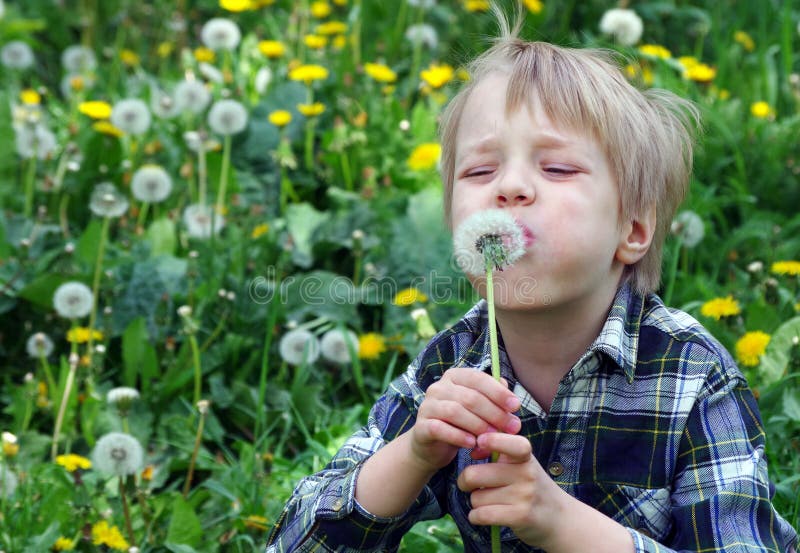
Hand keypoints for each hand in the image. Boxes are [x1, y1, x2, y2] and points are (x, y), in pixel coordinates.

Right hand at [408, 368, 520, 473]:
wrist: (433, 448)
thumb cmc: (461, 425)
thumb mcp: (479, 411)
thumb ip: (494, 402)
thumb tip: (513, 401)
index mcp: (454, 377)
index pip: (478, 378)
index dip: (498, 392)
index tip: (516, 406)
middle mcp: (438, 387)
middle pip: (470, 396)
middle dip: (494, 412)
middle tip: (510, 427)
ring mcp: (427, 406)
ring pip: (455, 411)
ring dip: (478, 425)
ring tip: (492, 437)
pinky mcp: (421, 426)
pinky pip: (440, 428)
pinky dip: (458, 436)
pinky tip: (472, 444)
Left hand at [457, 432, 567, 548]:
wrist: (559, 518)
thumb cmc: (531, 486)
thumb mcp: (522, 464)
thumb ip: (501, 452)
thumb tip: (474, 449)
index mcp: (525, 457)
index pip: (511, 443)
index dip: (492, 440)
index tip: (479, 442)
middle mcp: (526, 473)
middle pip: (474, 475)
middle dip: (465, 482)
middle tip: (469, 485)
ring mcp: (524, 495)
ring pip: (476, 498)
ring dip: (475, 503)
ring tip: (489, 502)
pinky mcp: (520, 516)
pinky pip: (481, 515)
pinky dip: (475, 517)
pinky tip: (481, 515)